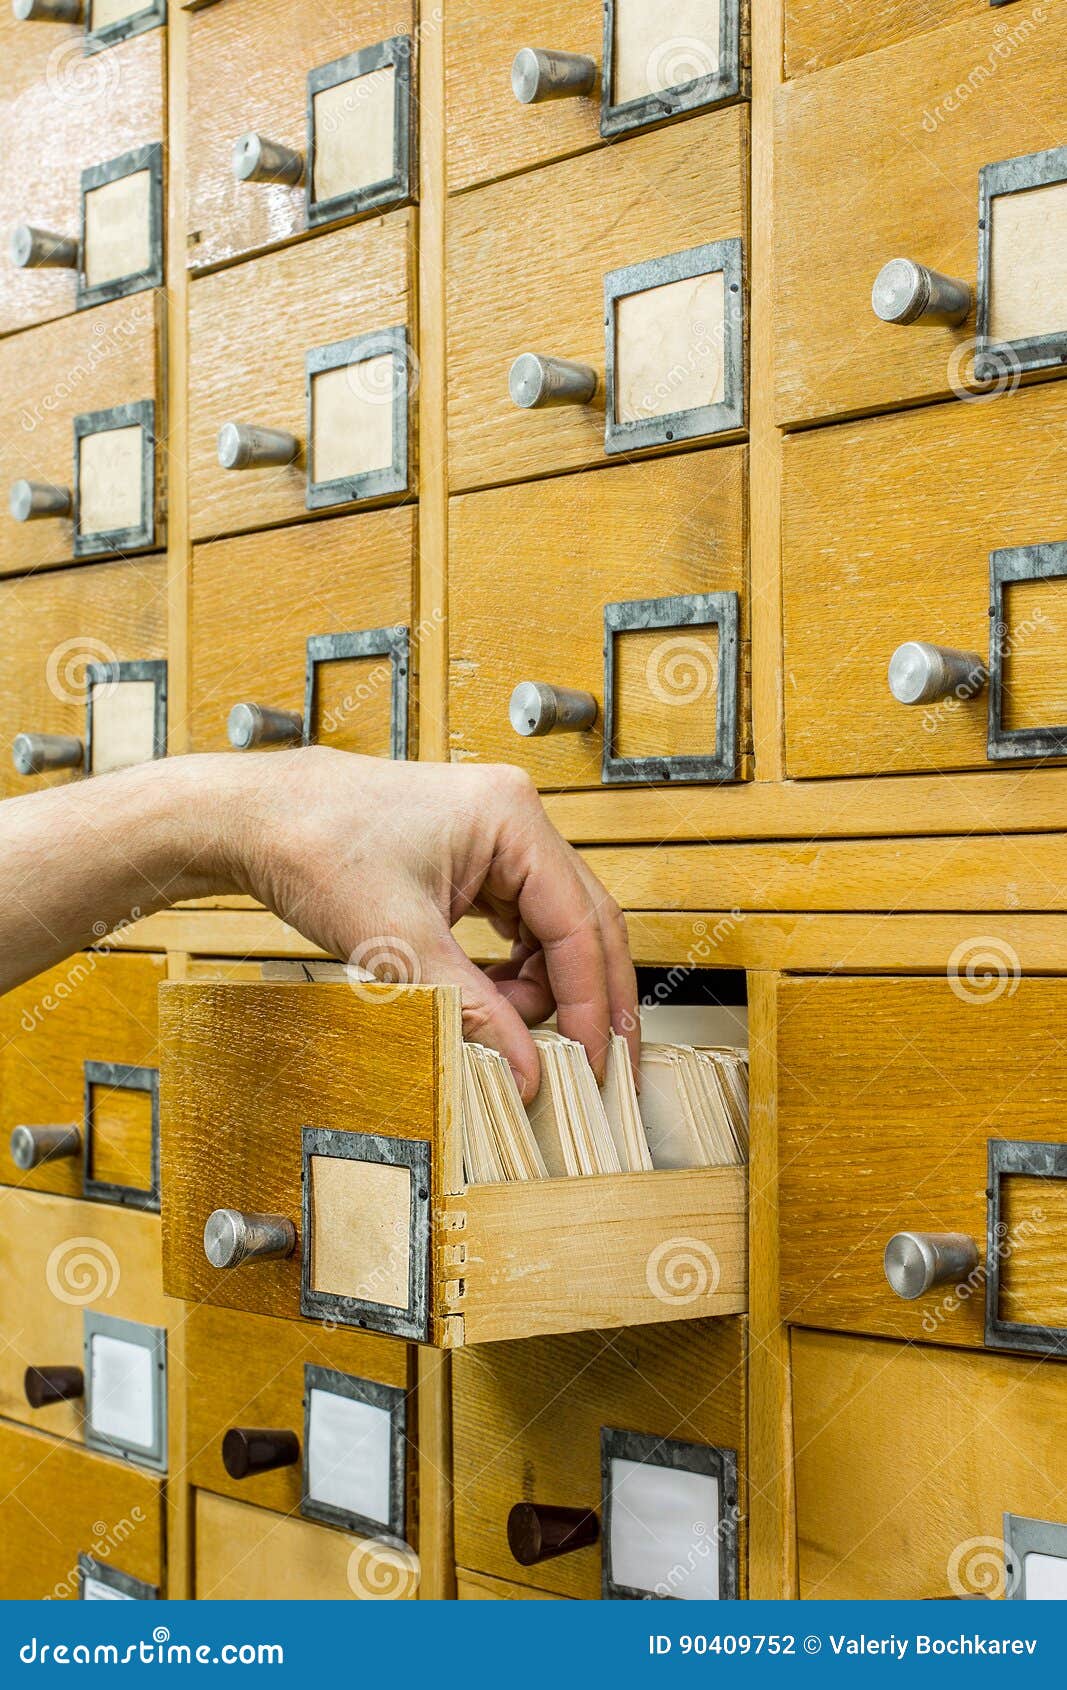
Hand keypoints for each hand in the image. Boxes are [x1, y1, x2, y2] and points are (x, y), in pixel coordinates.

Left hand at [227, 748, 638, 1096]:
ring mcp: (497, 834)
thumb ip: (473, 1010)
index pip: (580, 925)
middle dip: (586, 998)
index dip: (590, 1003)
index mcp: (513, 818)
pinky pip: (519, 920)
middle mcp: (517, 817)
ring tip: (508, 1030)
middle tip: (598, 1065)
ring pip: (553, 926)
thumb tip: (525, 1071)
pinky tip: (490, 998)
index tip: (596, 1062)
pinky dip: (512, 967)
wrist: (256, 819)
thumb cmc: (315, 848)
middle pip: (583, 922)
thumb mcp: (399, 943)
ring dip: (541, 986)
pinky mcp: (474, 855)